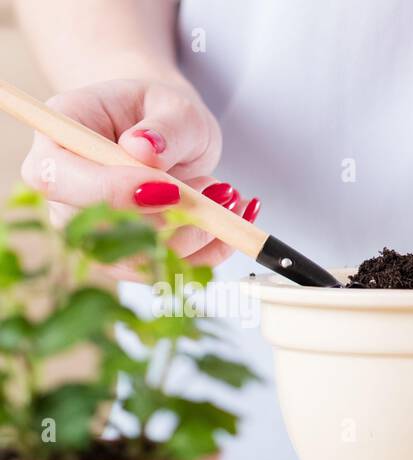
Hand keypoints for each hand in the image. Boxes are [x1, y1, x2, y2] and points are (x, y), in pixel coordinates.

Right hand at [20, 78, 258, 266]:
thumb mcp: (175, 106)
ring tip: (222, 196)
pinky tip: (227, 226)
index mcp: (59, 136)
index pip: (55, 176)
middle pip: (94, 228)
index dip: (110, 191)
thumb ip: (165, 128)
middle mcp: (64, 189)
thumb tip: (143, 150)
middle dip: (169, 219)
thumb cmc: (164, 114)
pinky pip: (160, 270)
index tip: (170, 188)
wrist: (171, 137)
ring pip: (133, 257)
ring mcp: (88, 227)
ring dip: (193, 235)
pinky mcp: (121, 254)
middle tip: (217, 189)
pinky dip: (204, 254)